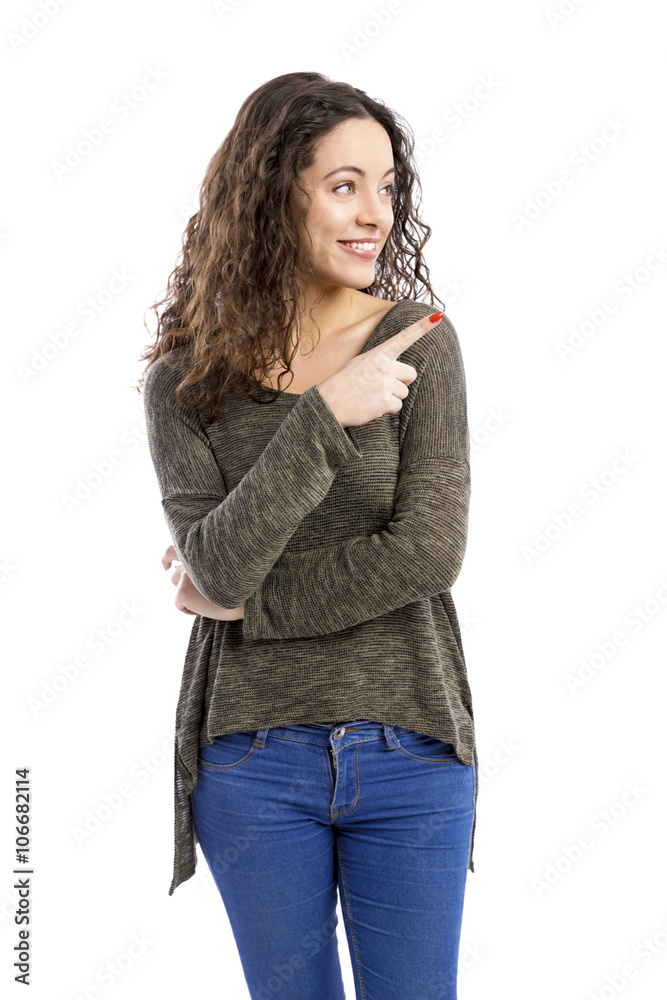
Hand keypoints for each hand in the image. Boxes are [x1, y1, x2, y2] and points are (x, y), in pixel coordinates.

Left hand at [161, 544, 244, 619]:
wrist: (247, 597)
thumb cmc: (242, 585)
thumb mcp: (224, 567)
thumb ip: (206, 566)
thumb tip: (190, 576)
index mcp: (200, 551)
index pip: (174, 549)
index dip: (167, 557)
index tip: (168, 566)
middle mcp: (189, 560)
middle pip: (174, 572)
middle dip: (176, 579)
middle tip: (180, 587)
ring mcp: (184, 575)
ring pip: (177, 587)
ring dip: (188, 595)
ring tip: (205, 602)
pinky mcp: (182, 591)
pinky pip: (179, 604)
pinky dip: (189, 610)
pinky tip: (204, 610)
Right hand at [317, 310, 443, 427]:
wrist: (328, 403)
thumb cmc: (343, 384)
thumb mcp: (360, 363)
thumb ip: (380, 362)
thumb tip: (396, 370)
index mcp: (378, 354)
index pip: (404, 338)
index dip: (422, 327)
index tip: (438, 316)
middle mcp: (384, 366)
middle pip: (411, 373)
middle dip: (401, 381)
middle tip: (382, 386)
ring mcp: (385, 383)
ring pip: (403, 392)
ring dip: (391, 397)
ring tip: (371, 396)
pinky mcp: (386, 401)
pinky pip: (397, 406)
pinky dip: (386, 408)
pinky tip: (371, 406)